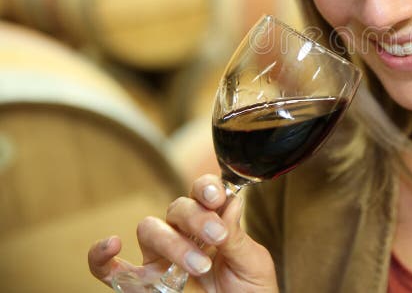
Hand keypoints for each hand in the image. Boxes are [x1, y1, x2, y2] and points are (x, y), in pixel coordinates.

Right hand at [88, 174, 277, 291]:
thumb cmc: (251, 292)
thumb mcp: (252, 263)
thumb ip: (238, 237)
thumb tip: (229, 201)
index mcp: (214, 224)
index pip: (202, 192)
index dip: (207, 187)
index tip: (217, 197)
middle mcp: (185, 236)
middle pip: (176, 208)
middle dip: (196, 218)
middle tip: (216, 238)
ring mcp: (161, 260)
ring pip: (149, 230)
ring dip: (171, 241)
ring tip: (199, 265)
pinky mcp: (142, 286)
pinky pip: (110, 270)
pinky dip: (101, 256)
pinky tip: (111, 246)